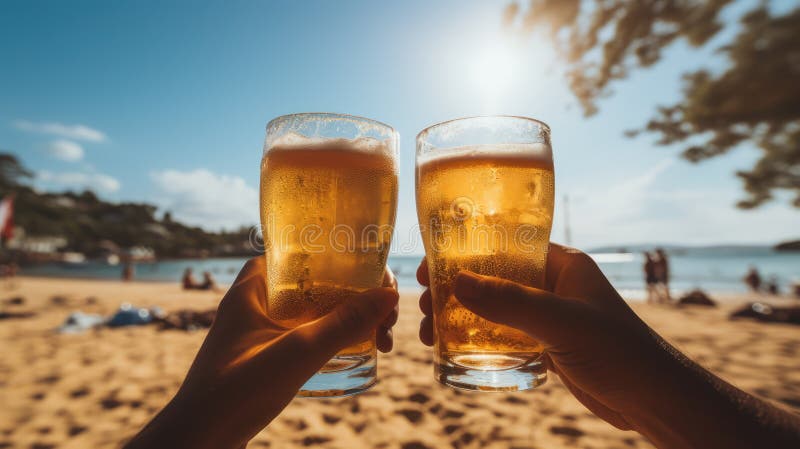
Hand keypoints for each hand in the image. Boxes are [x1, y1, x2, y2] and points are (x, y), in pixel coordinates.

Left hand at [126, 257, 398, 448]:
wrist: (198, 441)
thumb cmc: (237, 391)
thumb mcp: (298, 351)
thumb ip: (344, 322)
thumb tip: (389, 293)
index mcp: (251, 290)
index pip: (292, 252)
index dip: (329, 254)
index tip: (364, 266)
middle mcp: (252, 306)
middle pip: (311, 285)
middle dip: (351, 295)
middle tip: (383, 311)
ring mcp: (256, 335)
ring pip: (311, 314)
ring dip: (345, 319)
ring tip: (381, 338)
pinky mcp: (262, 360)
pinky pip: (304, 337)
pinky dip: (331, 340)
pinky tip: (354, 352)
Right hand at [417, 243, 669, 428]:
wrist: (654, 399)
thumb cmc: (619, 351)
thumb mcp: (561, 322)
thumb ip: (510, 302)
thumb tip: (456, 282)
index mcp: (562, 263)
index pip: (504, 245)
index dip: (464, 253)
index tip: (429, 265)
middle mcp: (554, 285)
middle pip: (492, 277)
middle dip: (454, 289)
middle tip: (421, 302)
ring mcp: (550, 315)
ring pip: (494, 308)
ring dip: (460, 317)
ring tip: (427, 333)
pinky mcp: (549, 345)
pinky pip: (504, 334)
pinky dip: (478, 339)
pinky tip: (453, 349)